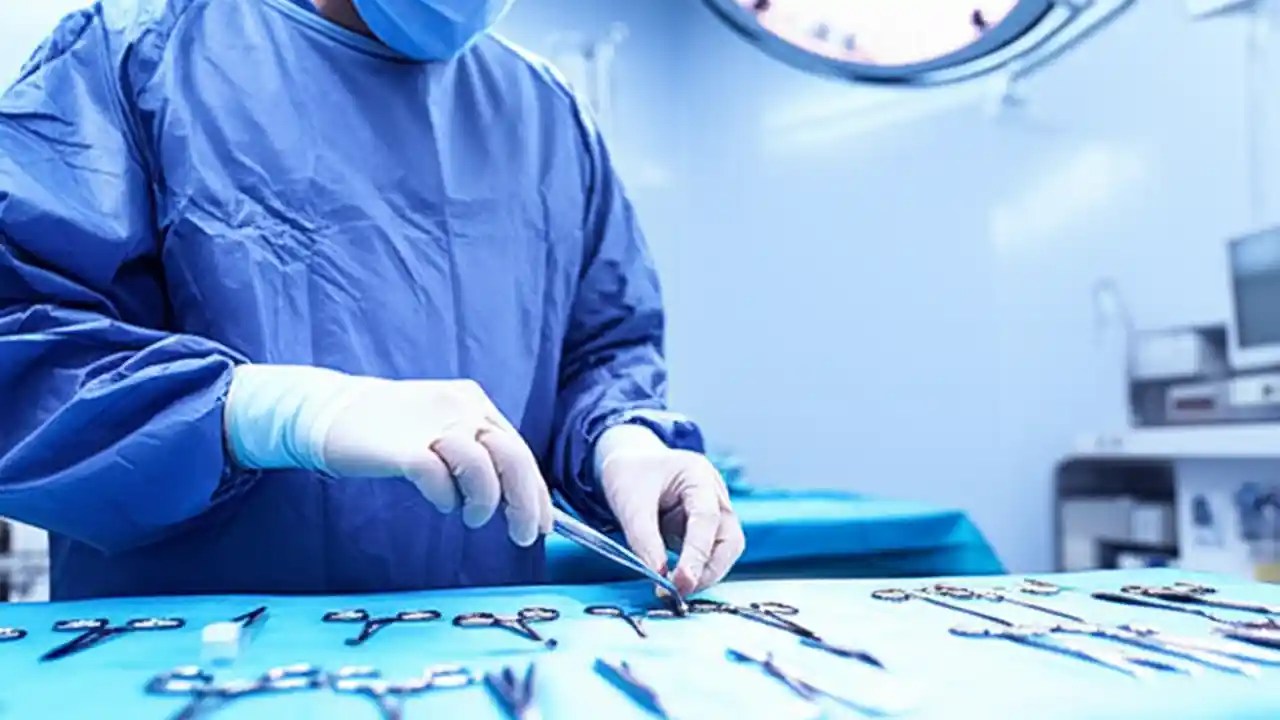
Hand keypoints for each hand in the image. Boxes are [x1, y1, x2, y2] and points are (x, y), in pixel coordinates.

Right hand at [322, 378, 552, 545]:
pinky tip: (441, 503)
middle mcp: (459, 408)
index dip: (535, 491)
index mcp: (473, 402)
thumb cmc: (387, 427)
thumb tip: (511, 495)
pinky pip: (439, 476)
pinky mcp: (403, 447)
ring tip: (471, 518)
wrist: (329, 409)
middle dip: (526, 503)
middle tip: (524, 535)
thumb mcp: (440, 426)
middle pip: (512, 456)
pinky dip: (446, 497)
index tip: (543, 524)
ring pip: (482, 465)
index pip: (519, 449)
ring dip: (485, 501)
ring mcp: (431, 424)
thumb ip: (474, 450)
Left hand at [597, 428, 744, 595]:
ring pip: (724, 551)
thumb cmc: (630, 474)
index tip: (681, 582)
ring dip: (704, 574)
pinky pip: (710, 555)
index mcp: (698, 475)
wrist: (629, 463)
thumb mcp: (629, 503)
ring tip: (673, 589)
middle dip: (708, 570)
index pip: (707, 519)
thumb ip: (644, 539)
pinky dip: (696, 571)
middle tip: (677, 591)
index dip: (696, 554)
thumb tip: (658, 575)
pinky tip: (675, 581)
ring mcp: (715, 512)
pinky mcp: (706, 530)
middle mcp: (715, 494)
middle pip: (729, 540)